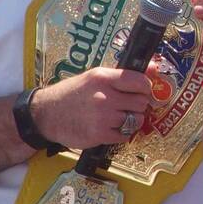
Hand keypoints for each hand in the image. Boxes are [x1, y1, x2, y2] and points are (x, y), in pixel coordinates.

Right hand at [31, 67, 154, 149]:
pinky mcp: (99, 134)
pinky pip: (124, 135)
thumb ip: (124, 74)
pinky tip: (110, 127)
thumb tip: (155, 68)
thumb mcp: (95, 76)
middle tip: (128, 106)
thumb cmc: (73, 94)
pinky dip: (121, 133)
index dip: (146, 88)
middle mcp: (105, 96)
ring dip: (131, 120)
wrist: (47, 114)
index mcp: (104, 77)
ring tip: (118, 117)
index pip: (140, 81)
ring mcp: (103, 116)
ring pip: (136, 120)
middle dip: (138, 105)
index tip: (143, 91)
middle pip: (141, 102)